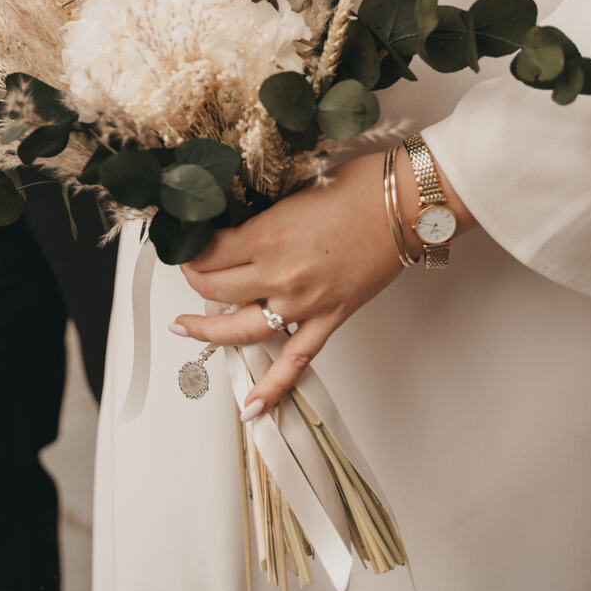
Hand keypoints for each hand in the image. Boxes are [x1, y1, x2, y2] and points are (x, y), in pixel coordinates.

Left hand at [172, 149, 474, 416]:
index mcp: (266, 236)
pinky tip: (251, 407)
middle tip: (188, 269)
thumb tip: (233, 217)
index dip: (190, 249)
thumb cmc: (358, 184)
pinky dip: (273, 387)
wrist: (407, 202)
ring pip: (240, 329)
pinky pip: (296, 359)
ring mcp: (303, 303)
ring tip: (184, 327)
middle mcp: (279, 275)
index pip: (207, 254)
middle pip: (214, 290)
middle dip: (193, 279)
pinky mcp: (330, 318)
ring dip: (207, 330)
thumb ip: (263, 210)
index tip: (186, 242)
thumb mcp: (294, 186)